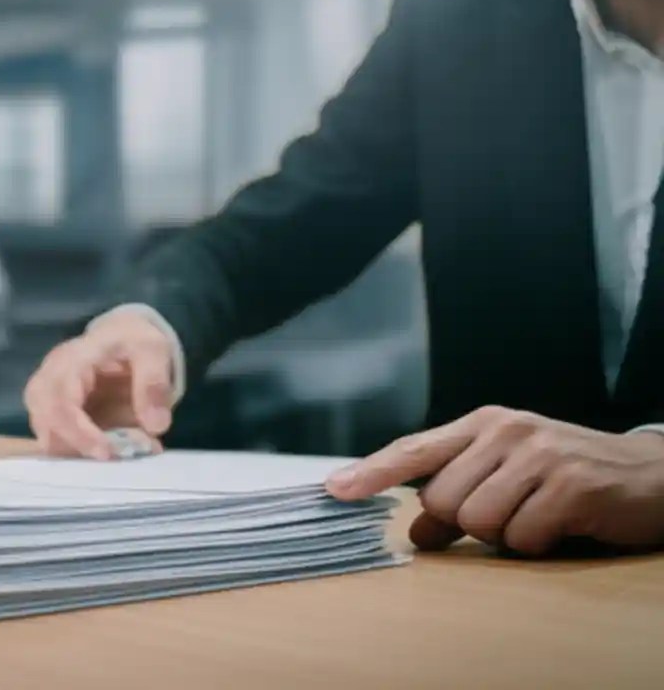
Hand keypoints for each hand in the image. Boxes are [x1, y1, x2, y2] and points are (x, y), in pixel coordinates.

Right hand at [24, 310, 175, 459]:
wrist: (121, 339)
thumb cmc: (132, 343)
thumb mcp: (152, 351)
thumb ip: (154, 384)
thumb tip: (155, 426)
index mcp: (71, 360)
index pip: (59, 401)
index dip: (78, 432)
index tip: (106, 453)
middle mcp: (48, 379)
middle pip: (44, 424)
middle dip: (77, 448)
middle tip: (115, 457)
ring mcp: (45, 399)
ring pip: (47, 439)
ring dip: (80, 454)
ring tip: (117, 453)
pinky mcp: (52, 417)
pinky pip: (57, 444)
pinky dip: (80, 454)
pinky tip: (109, 451)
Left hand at [326, 406, 663, 554]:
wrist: (652, 475)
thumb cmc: (568, 476)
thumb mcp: (509, 478)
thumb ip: (458, 499)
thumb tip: (414, 533)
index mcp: (482, 425)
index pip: (414, 448)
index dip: (372, 472)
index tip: (335, 490)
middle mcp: (506, 431)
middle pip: (441, 500)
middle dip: (468, 523)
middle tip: (513, 511)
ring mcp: (539, 454)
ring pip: (476, 521)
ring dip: (506, 535)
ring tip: (539, 515)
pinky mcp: (570, 484)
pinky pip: (521, 537)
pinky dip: (538, 544)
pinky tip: (563, 524)